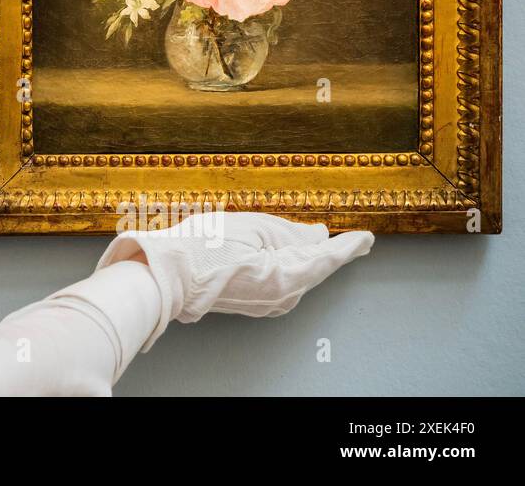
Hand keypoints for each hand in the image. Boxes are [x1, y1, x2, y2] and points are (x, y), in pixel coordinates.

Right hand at [95, 211, 374, 351]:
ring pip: (297, 275)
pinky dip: (286, 266)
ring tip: (305, 239)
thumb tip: (318, 237)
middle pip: (313, 268)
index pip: (327, 258)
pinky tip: (279, 253)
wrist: (166, 274)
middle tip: (346, 237)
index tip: (365, 238)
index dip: (349, 246)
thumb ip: (291, 233)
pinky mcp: (252, 303)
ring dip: (303, 257)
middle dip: (326, 250)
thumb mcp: (253, 227)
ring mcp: (266, 303)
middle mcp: (282, 297)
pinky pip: (280, 282)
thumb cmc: (204, 247)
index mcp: (287, 278)